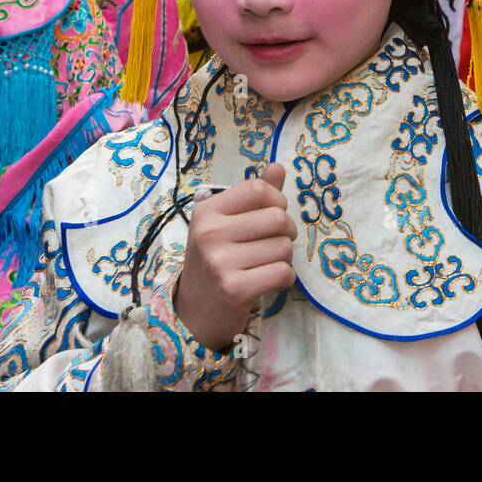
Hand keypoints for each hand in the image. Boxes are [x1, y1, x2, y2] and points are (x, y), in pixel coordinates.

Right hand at [174, 163, 296, 350]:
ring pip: (284, 247)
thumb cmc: (216, 262)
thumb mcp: (226, 224)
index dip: (277, 200)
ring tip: (267, 264)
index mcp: (207, 211)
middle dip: (287, 232)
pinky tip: (270, 281)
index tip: (273, 215)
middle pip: (277, 218)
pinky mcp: (234, 289)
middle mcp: (210, 233)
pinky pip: (283, 272)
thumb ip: (254, 195)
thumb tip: (278, 166)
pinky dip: (286, 278)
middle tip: (275, 244)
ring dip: (285, 258)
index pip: (257, 188)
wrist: (194, 314)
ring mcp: (220, 261)